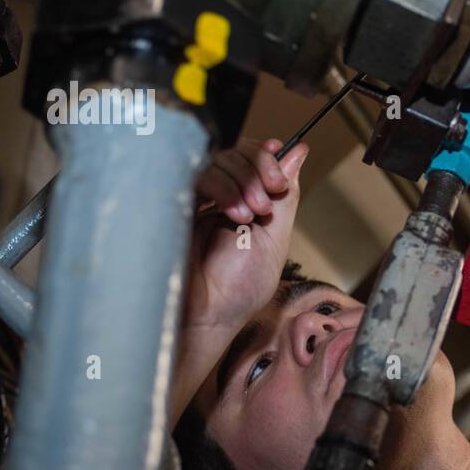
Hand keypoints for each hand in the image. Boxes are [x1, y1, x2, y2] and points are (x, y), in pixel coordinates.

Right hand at [186, 139, 308, 330]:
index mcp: (240, 201)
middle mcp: (215, 196)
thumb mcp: (275, 238)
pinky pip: (196, 173)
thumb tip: (298, 152)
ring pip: (217, 159)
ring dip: (244, 180)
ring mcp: (193, 198)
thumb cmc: (238, 288)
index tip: (280, 167)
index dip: (266, 156)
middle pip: (236, 153)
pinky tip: (234, 213)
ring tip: (251, 215)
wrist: (208, 316)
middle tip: (271, 195)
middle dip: (260, 168)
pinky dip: (222, 186)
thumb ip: (285, 196)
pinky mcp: (172, 201)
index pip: (250, 158)